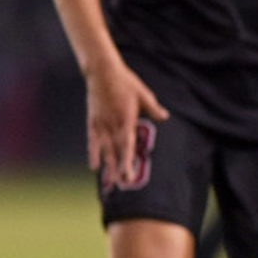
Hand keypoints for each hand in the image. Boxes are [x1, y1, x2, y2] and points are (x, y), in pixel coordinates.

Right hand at [84, 62, 167, 186]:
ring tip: (110, 182)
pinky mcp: (93, 121)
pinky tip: (94, 166)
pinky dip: (93, 153)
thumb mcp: (143, 94)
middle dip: (119, 169)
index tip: (129, 176)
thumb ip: (154, 108)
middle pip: (115, 152)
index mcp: (126, 119)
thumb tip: (165, 117)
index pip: (127, 146)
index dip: (127, 162)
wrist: (102, 72)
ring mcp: (100, 124)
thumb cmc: (126, 82)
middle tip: (123, 185)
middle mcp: (111, 124)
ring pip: (104, 149)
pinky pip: (92, 141)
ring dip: (107, 165)